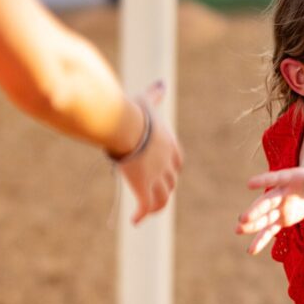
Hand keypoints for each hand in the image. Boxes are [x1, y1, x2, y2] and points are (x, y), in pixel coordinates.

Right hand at [117, 81, 182, 224]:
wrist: (127, 126)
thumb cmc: (134, 111)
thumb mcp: (148, 101)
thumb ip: (156, 95)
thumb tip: (161, 83)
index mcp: (170, 145)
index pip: (177, 163)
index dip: (170, 171)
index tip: (162, 175)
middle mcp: (167, 164)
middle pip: (170, 182)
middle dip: (163, 189)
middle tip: (152, 197)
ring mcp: (157, 177)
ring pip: (162, 198)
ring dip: (155, 207)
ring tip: (145, 212)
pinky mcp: (144, 188)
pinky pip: (146, 206)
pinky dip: (142, 215)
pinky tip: (134, 220)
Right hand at [236, 161, 303, 255]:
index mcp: (295, 178)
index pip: (279, 178)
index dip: (265, 180)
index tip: (250, 183)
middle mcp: (285, 192)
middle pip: (268, 200)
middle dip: (256, 209)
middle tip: (243, 218)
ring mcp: (282, 206)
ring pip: (266, 216)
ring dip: (253, 224)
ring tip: (238, 230)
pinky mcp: (284, 218)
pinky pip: (271, 230)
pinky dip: (261, 239)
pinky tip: (251, 250)